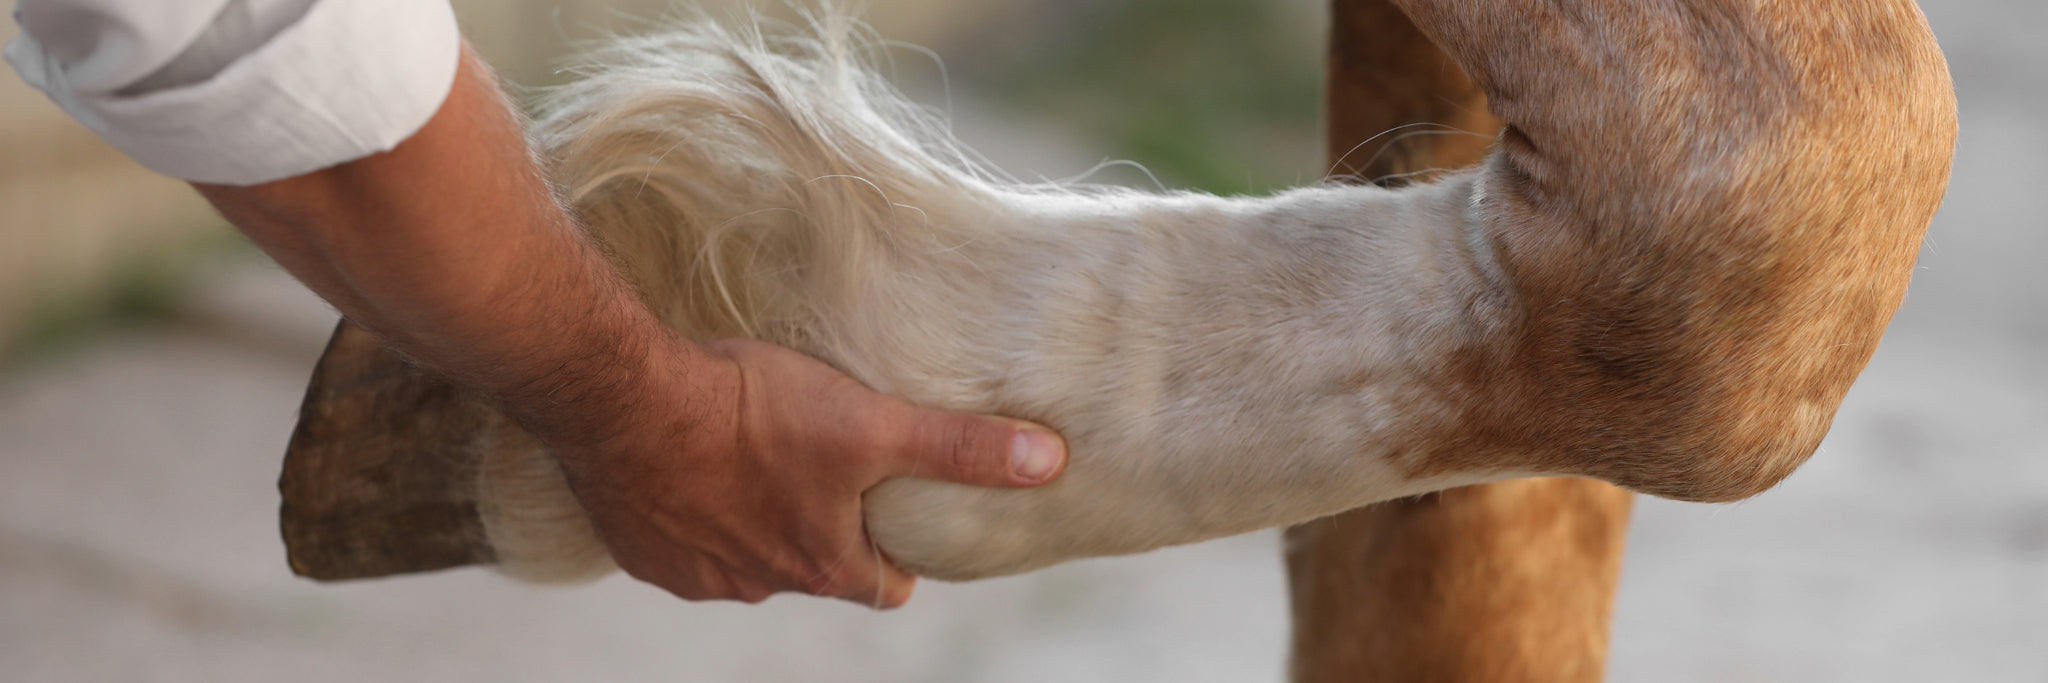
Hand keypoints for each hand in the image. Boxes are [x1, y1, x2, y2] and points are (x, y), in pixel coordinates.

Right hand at [546, 337, 1066, 607]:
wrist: (625, 399)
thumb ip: (959, 449)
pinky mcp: (640, 550)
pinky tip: (697, 460)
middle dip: (827, 527)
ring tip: (762, 452)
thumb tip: (1050, 462)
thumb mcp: (872, 423)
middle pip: (816, 568)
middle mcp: (758, 584)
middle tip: (831, 466)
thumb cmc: (751, 410)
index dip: (900, 554)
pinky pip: (682, 540)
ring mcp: (694, 572)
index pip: (885, 588)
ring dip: (757, 515)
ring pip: (747, 556)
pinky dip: (695, 509)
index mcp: (820, 564)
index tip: (901, 513)